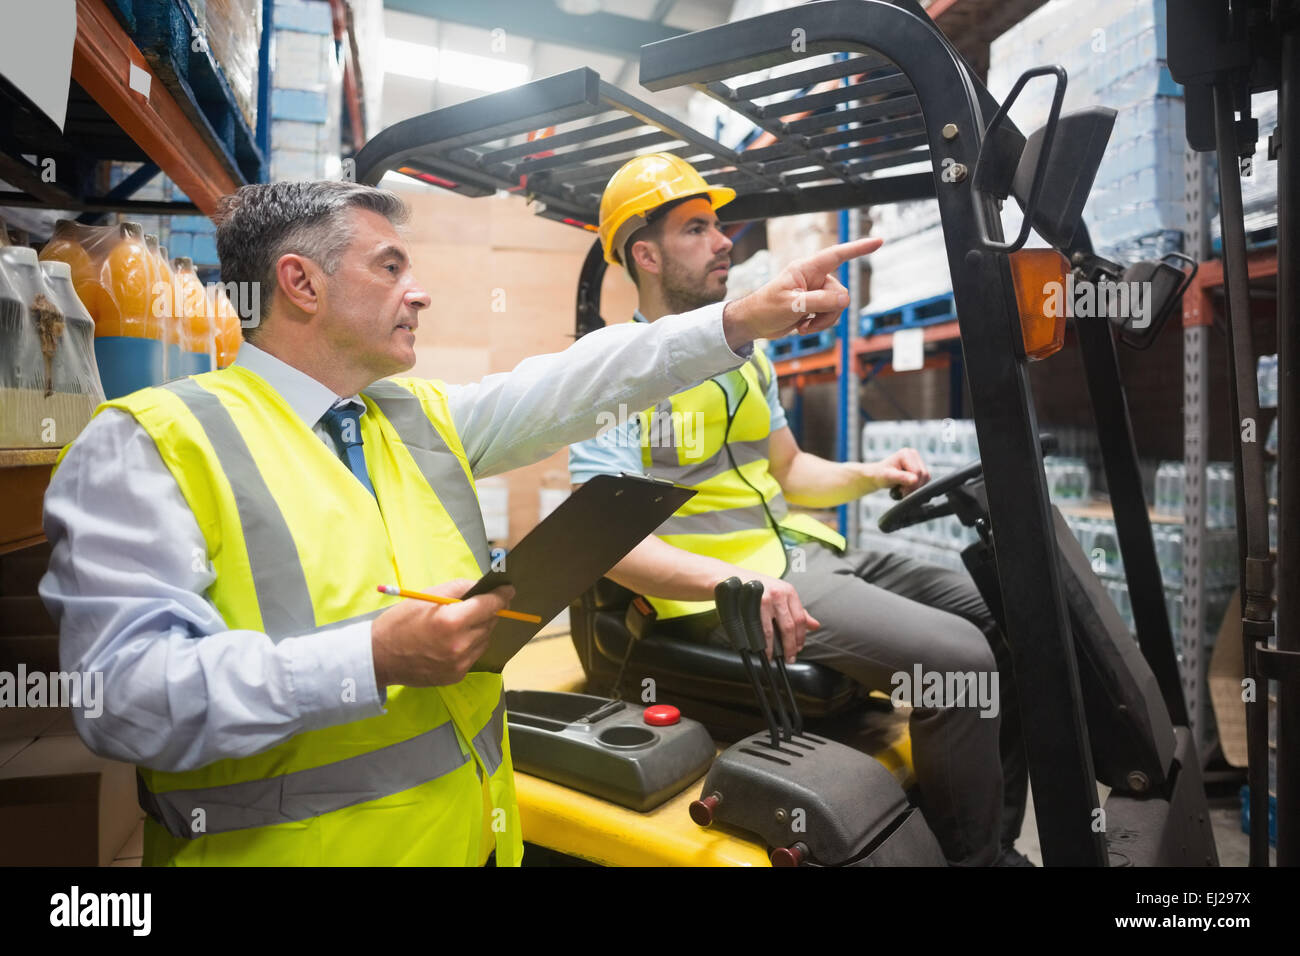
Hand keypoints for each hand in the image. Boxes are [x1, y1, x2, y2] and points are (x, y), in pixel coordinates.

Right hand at [371, 578, 516, 687]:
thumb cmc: (400, 621)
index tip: (508, 589)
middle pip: (490, 622)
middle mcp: (460, 645)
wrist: (379, 657)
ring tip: (460, 623)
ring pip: (484, 639)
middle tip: (477, 604)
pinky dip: (470, 645)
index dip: (502, 595)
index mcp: (452, 621)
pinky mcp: (457, 676)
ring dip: (479, 628)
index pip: (490, 605)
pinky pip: (474, 654)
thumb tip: (482, 586)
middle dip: (487, 611)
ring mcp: (460, 663)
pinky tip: (453, 640)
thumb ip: (459, 588)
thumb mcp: (427, 595)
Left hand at [722, 237, 882, 348]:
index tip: (878, 241)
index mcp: (806, 269)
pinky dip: (818, 325)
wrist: (754, 323)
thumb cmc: (766, 308)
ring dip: (822, 321)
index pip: (837, 255)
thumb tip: (845, 300)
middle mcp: (813, 278)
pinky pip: (829, 315)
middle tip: (807, 321)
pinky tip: (802, 327)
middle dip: (828, 312)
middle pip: (839, 293)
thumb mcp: (792, 305)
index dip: (858, 248)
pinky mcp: (814, 305)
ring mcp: (815, 292)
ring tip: (803, 326)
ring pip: (836, 307)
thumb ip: (819, 301)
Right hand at [747, 573, 818, 663]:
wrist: (729, 577)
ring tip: (772, 657)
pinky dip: (758, 643)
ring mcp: (762, 599)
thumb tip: (815, 626)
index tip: (798, 649)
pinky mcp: (748, 605)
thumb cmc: (757, 587)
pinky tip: (759, 649)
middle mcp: (778, 594)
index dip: (801, 638)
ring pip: (771, 632)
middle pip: (789, 627)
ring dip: (772, 649)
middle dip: (790, 647)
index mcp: (789, 591)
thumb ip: (797, 610)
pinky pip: (755, 630)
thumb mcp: (780, 593)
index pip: (801, 619)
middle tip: (789, 658)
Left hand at [865, 448, 930, 496]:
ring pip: (926, 477)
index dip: (912, 484)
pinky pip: (925, 479)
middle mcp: (913, 454)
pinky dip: (917, 485)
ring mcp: (917, 459)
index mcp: (906, 453)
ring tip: (903, 488)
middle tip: (901, 490)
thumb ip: (901, 478)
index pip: (917, 472)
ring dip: (916, 486)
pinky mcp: (920, 466)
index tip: (901, 491)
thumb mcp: (888, 477)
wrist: (878, 476)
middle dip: (914, 486)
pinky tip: (907, 485)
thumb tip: (915, 480)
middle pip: (923, 474)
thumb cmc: (880, 475)